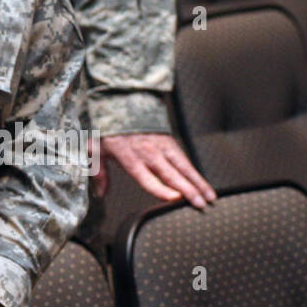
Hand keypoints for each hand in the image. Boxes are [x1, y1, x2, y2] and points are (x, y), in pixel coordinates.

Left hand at [97, 132, 215, 208]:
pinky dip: (196, 173)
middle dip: (187, 190)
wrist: (121, 102)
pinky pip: (185, 159)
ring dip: (198, 183)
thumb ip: (99, 173)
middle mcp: (148, 153)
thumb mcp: (95, 149)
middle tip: (200, 204)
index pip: (146, 177)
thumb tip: (100, 193)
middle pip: (171, 174)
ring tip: (211, 198)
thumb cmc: (108, 128)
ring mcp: (161, 147)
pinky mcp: (170, 142)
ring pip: (184, 167)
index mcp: (129, 157)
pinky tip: (206, 186)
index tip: (174, 198)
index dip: (161, 188)